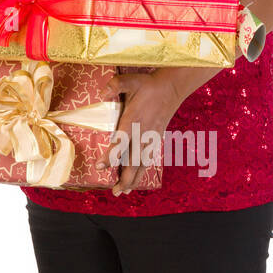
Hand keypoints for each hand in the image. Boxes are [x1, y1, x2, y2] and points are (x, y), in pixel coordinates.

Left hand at [98, 69, 180, 194]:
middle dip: (124, 178)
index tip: (100, 166)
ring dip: (133, 180)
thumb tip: (102, 94)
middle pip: (133, 161)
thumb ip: (115, 86)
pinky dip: (142, 172)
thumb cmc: (149, 84)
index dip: (110, 156)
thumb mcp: (130, 80)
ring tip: (124, 192)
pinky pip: (148, 160)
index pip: (121, 142)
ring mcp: (151, 138)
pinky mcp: (156, 139)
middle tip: (114, 192)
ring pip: (142, 164)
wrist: (172, 87)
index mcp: (134, 121)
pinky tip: (136, 179)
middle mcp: (143, 133)